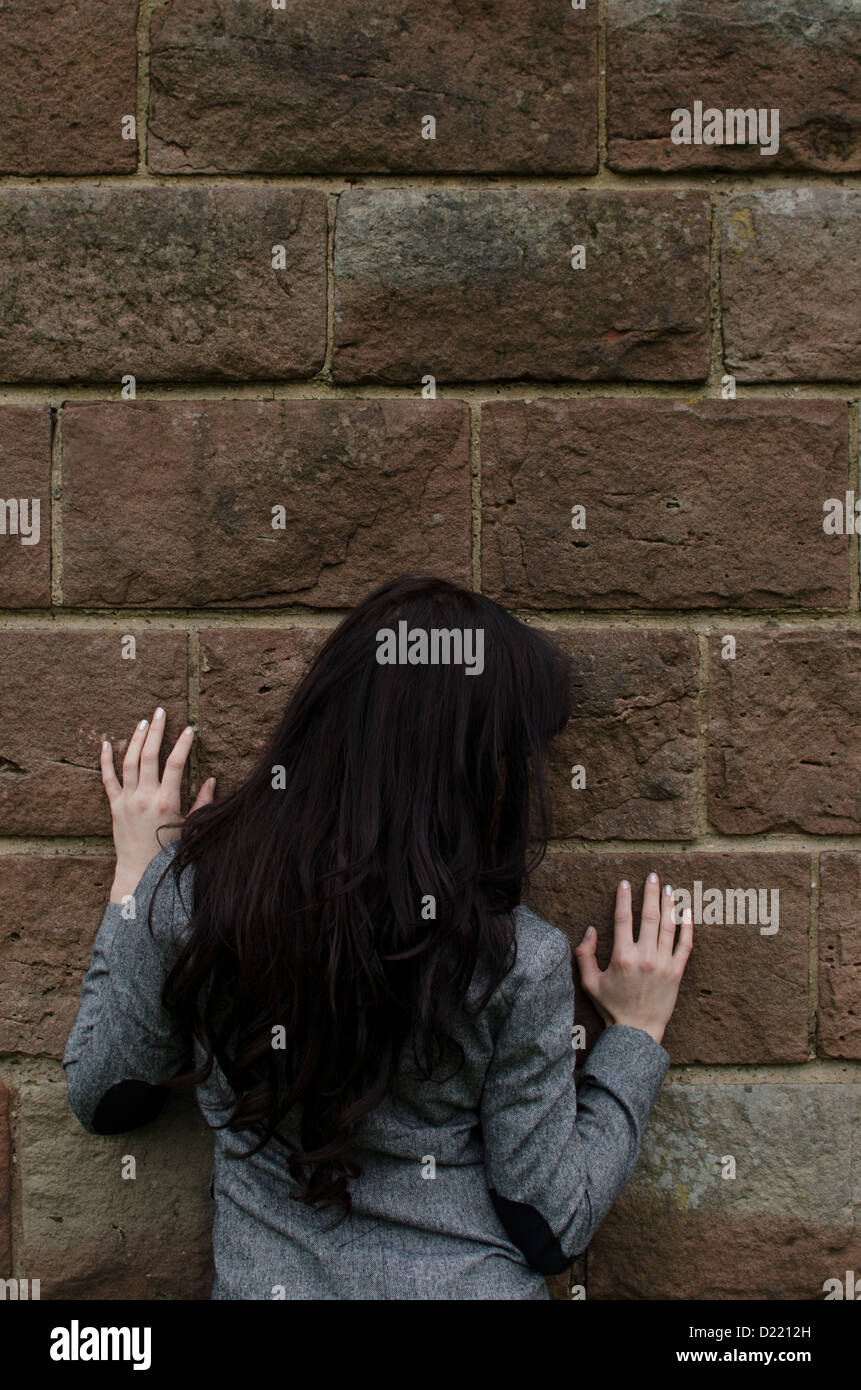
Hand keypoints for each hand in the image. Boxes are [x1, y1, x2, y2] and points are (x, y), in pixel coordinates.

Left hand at [100, 706, 215, 903]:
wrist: (139, 871)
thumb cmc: (169, 852)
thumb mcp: (190, 828)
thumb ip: (202, 804)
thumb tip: (213, 781)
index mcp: (167, 801)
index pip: (175, 764)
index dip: (183, 744)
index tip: (190, 729)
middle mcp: (145, 797)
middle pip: (150, 755)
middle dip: (156, 731)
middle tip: (161, 712)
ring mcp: (127, 800)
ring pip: (129, 761)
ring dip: (135, 739)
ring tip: (143, 722)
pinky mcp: (114, 806)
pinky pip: (107, 779)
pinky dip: (105, 760)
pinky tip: (106, 742)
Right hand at [574, 874, 692, 1046]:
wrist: (637, 1031)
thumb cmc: (612, 1007)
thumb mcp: (589, 982)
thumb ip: (584, 954)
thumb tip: (590, 930)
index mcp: (622, 956)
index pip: (623, 918)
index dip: (624, 898)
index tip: (625, 883)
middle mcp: (644, 956)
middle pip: (649, 916)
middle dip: (651, 893)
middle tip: (653, 876)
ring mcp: (663, 964)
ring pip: (668, 926)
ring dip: (669, 904)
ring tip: (669, 888)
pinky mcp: (677, 973)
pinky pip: (685, 945)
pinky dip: (687, 928)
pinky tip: (686, 912)